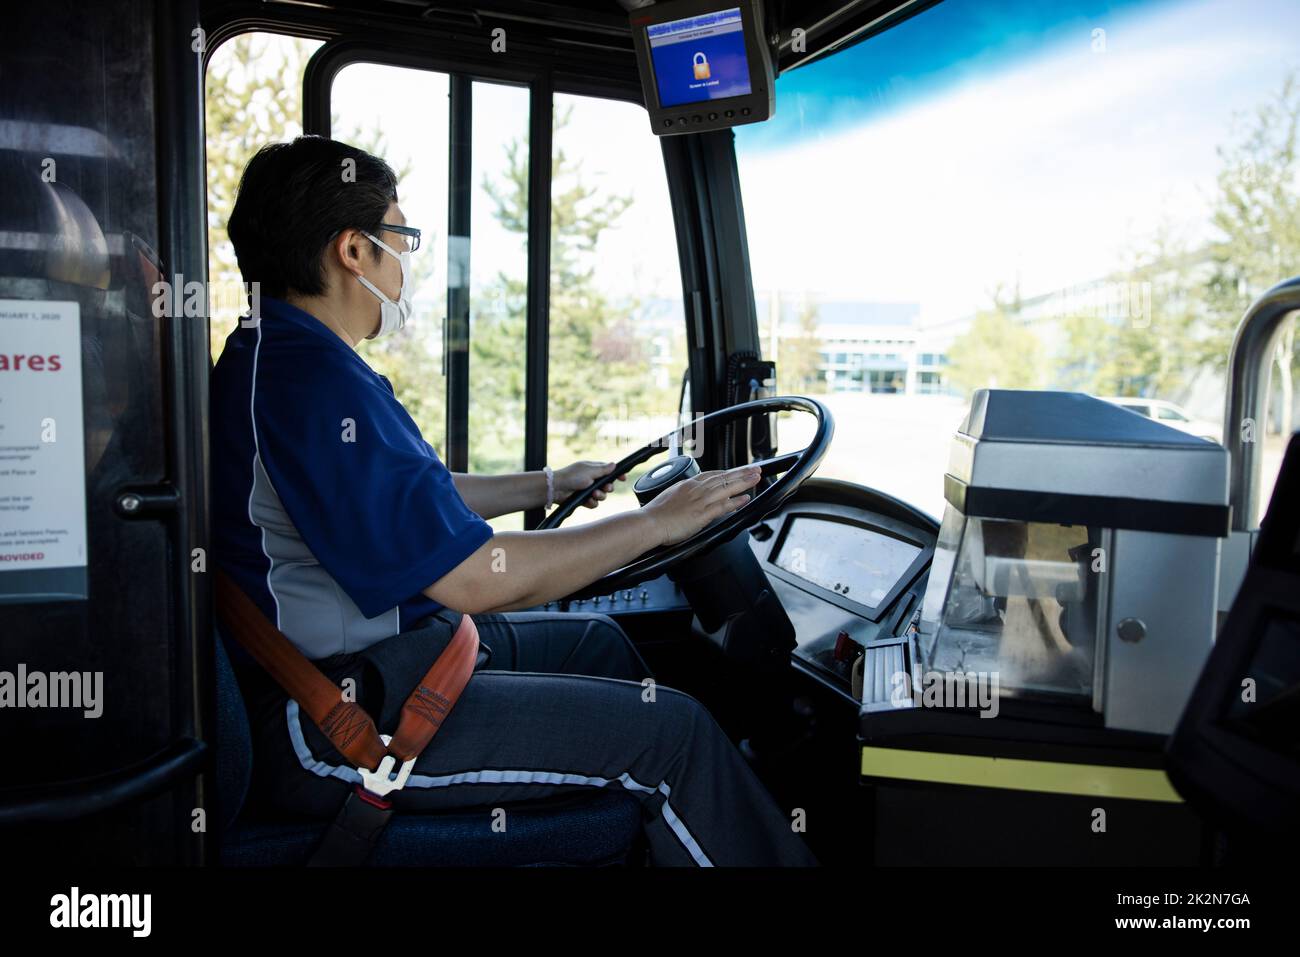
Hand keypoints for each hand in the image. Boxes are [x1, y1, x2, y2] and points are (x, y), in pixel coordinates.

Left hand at [554, 460, 628, 508]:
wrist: (556, 489)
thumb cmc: (572, 476)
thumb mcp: (590, 471)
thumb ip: (603, 469)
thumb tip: (614, 464)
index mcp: (593, 469)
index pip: (609, 471)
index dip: (617, 475)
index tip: (623, 478)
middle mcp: (592, 479)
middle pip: (607, 485)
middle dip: (608, 488)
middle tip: (605, 488)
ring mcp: (587, 490)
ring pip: (602, 496)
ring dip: (600, 496)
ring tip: (593, 494)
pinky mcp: (583, 499)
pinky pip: (594, 503)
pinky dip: (592, 503)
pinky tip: (588, 501)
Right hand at [641, 464, 761, 546]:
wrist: (649, 522)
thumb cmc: (654, 514)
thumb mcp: (669, 497)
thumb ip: (682, 496)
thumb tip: (688, 500)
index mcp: (687, 484)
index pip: (712, 474)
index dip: (727, 472)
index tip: (738, 470)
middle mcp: (696, 489)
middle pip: (723, 477)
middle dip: (741, 472)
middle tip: (756, 468)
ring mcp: (700, 501)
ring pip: (726, 488)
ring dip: (743, 482)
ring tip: (756, 478)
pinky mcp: (702, 514)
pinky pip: (723, 506)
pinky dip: (735, 502)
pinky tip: (746, 498)